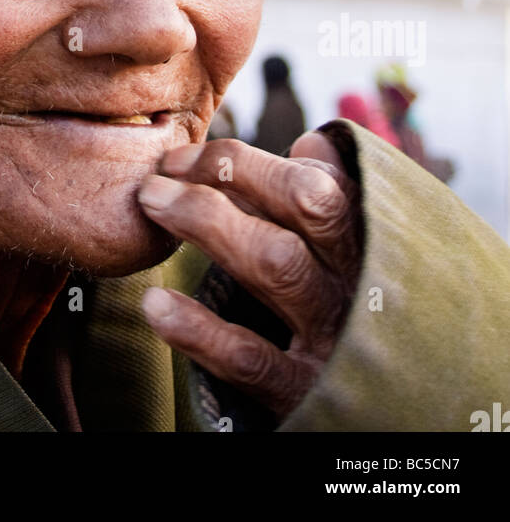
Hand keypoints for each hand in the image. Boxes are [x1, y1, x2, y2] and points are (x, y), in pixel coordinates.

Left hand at [137, 133, 362, 422]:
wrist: (403, 414)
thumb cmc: (366, 314)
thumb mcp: (365, 256)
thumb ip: (335, 198)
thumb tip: (310, 141)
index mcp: (372, 243)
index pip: (315, 183)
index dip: (245, 162)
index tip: (187, 157)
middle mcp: (359, 282)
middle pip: (303, 207)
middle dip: (226, 175)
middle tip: (162, 170)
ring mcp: (335, 337)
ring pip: (276, 264)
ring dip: (208, 222)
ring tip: (152, 202)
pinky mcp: (305, 392)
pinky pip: (251, 358)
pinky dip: (201, 329)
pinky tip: (155, 304)